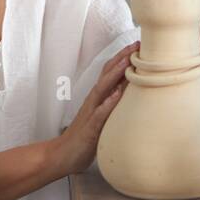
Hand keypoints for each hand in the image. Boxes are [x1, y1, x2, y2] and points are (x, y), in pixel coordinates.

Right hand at [52, 42, 137, 176]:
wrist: (62, 155)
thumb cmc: (84, 137)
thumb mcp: (101, 117)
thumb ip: (112, 105)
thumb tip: (128, 95)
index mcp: (97, 97)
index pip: (110, 72)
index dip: (123, 58)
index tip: (137, 46)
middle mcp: (93, 100)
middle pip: (107, 74)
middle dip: (122, 58)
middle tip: (137, 44)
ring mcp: (90, 112)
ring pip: (103, 88)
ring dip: (116, 74)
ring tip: (128, 61)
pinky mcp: (90, 127)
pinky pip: (99, 112)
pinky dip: (108, 101)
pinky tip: (117, 94)